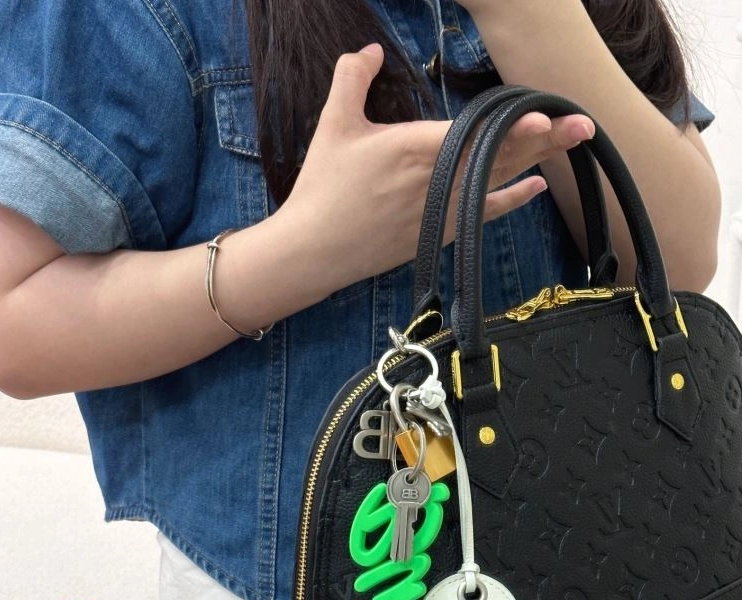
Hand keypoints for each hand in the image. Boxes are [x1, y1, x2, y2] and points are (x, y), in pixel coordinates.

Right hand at [282, 43, 594, 293]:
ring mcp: (442, 210)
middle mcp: (438, 181)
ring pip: (498, 180)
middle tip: (584, 124)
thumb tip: (373, 49)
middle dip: (544, 139)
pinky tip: (537, 186)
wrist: (314, 251)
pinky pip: (485, 213)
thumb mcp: (334, 125)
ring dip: (536, 161)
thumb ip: (353, 78)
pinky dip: (512, 200)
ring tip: (572, 142)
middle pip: (500, 155)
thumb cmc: (323, 189)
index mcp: (415, 149)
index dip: (515, 125)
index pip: (477, 133)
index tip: (547, 115)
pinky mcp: (439, 232)